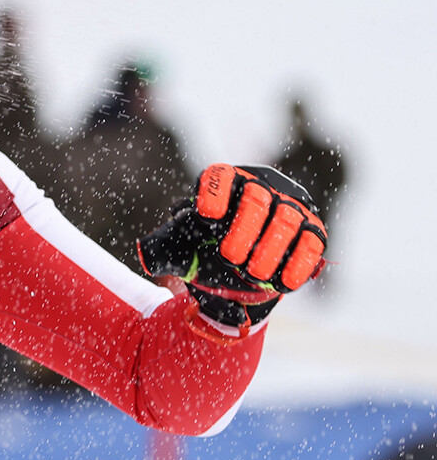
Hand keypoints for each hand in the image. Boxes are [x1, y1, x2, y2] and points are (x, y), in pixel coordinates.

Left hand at [138, 164, 326, 334]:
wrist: (233, 279)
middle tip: (229, 258)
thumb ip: (162, 248)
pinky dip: (297, 264)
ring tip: (251, 273)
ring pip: (287, 219)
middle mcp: (259, 188)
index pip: (219, 176)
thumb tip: (146, 253)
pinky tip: (281, 283)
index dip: (215, 193)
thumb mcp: (179, 250)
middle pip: (256, 197)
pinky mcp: (311, 233)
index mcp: (222, 185)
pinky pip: (312, 243)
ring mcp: (289, 208)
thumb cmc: (203, 255)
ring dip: (269, 250)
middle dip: (244, 229)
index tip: (206, 217)